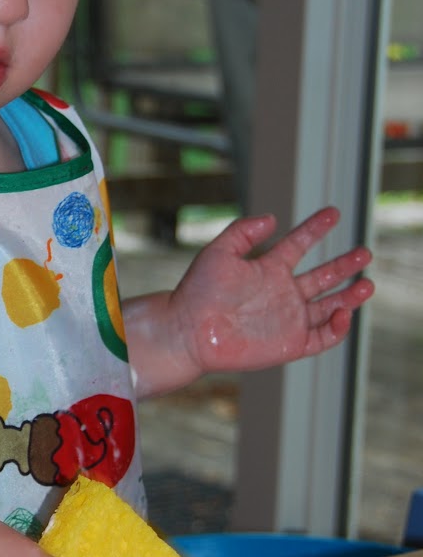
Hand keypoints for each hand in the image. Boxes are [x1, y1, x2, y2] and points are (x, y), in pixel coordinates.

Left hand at [169, 206, 372, 376]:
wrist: (188, 331)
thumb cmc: (197, 292)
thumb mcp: (218, 252)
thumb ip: (243, 232)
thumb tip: (272, 218)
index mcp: (268, 269)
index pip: (299, 244)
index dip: (316, 228)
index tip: (333, 213)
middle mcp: (282, 292)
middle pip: (323, 277)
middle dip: (345, 265)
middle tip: (365, 253)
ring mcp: (288, 318)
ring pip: (329, 306)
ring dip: (349, 296)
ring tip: (368, 285)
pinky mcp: (290, 344)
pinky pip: (322, 337)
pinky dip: (337, 327)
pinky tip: (343, 312)